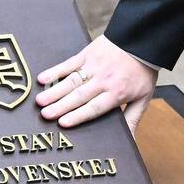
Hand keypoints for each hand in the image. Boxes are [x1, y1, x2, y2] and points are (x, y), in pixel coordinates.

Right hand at [36, 35, 158, 140]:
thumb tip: (130, 142)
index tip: (63, 123)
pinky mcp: (87, 54)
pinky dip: (56, 71)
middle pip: (80, 95)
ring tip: (40, 101)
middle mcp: (104, 80)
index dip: (78, 115)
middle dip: (61, 106)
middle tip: (45, 115)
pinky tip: (42, 79)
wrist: (141, 40)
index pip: (95, 107)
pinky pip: (69, 64)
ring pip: (72, 81)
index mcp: (117, 93)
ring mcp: (94, 66)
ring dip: (55, 91)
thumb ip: (133, 119)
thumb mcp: (143, 97)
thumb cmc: (141, 72)